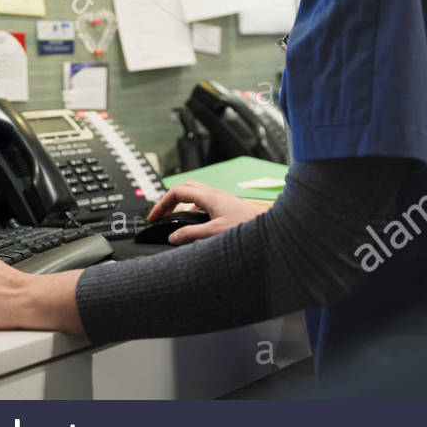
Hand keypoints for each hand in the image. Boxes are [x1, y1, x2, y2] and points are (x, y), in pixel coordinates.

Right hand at [148, 181, 268, 245]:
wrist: (272, 226)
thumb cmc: (248, 226)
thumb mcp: (215, 233)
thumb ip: (191, 234)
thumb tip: (173, 237)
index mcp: (209, 197)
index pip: (177, 192)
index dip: (161, 204)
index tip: (153, 218)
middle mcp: (215, 195)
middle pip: (185, 189)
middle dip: (170, 200)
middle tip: (161, 215)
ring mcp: (222, 200)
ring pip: (196, 195)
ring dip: (183, 205)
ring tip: (176, 221)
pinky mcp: (228, 207)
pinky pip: (205, 203)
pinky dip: (195, 211)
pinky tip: (197, 226)